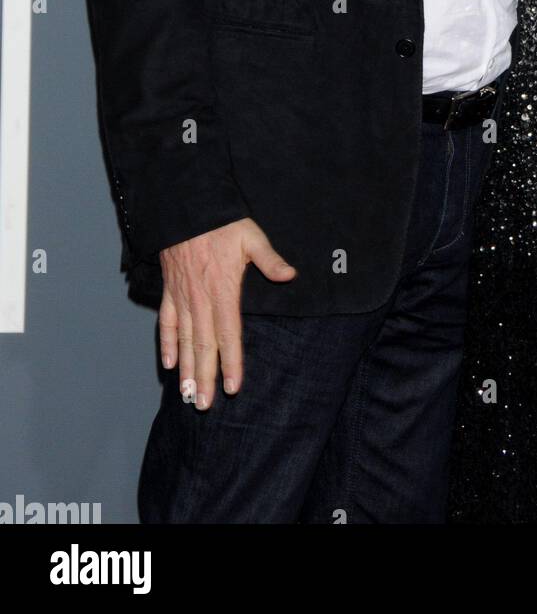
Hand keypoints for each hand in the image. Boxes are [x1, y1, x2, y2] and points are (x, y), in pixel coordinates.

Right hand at [158, 217, 296, 409]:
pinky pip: (166, 322)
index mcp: (223, 290)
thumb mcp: (251, 237)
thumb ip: (270, 259)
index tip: (233, 387)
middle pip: (204, 345)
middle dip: (206, 377)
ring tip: (188, 395)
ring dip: (186, 369)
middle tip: (205, 406)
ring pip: (184, 340)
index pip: (229, 334)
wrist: (187, 209)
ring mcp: (182, 297)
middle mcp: (201, 300)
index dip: (232, 362)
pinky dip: (167, 343)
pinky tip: (170, 363)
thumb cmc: (222, 223)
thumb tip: (290, 275)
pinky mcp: (170, 291)